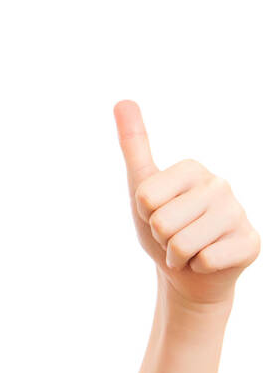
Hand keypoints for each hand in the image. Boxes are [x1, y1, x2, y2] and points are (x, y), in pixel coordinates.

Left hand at [115, 100, 260, 308]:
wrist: (187, 273)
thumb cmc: (162, 228)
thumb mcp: (141, 186)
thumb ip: (133, 144)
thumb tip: (122, 100)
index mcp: (193, 168)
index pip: (146, 197)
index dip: (144, 214)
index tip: (157, 213)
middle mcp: (220, 185)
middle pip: (162, 222)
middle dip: (160, 237)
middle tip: (174, 235)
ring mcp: (239, 214)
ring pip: (183, 243)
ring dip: (177, 254)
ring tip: (189, 248)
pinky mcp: (251, 243)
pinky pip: (205, 260)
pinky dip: (197, 266)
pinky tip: (207, 260)